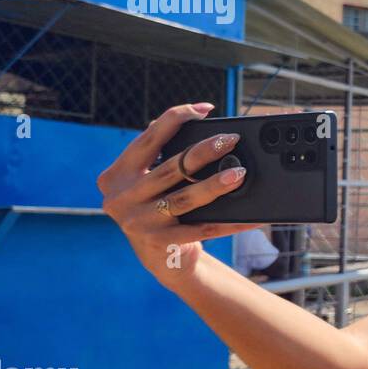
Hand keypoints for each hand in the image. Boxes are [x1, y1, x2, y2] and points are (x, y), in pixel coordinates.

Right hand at [96, 102, 261, 285]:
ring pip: (185, 198)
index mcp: (116, 175)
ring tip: (240, 174)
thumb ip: (163, 155)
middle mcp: (121, 198)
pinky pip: (203, 229)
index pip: (147, 139)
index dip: (175, 119)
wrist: (161, 259)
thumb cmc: (160, 209)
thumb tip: (199, 119)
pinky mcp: (159, 244)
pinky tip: (250, 216)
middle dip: (203, 151)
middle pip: (170, 168)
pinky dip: (230, 222)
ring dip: (215, 185)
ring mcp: (138, 223)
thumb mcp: (151, 182)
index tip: (204, 109)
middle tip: (230, 140)